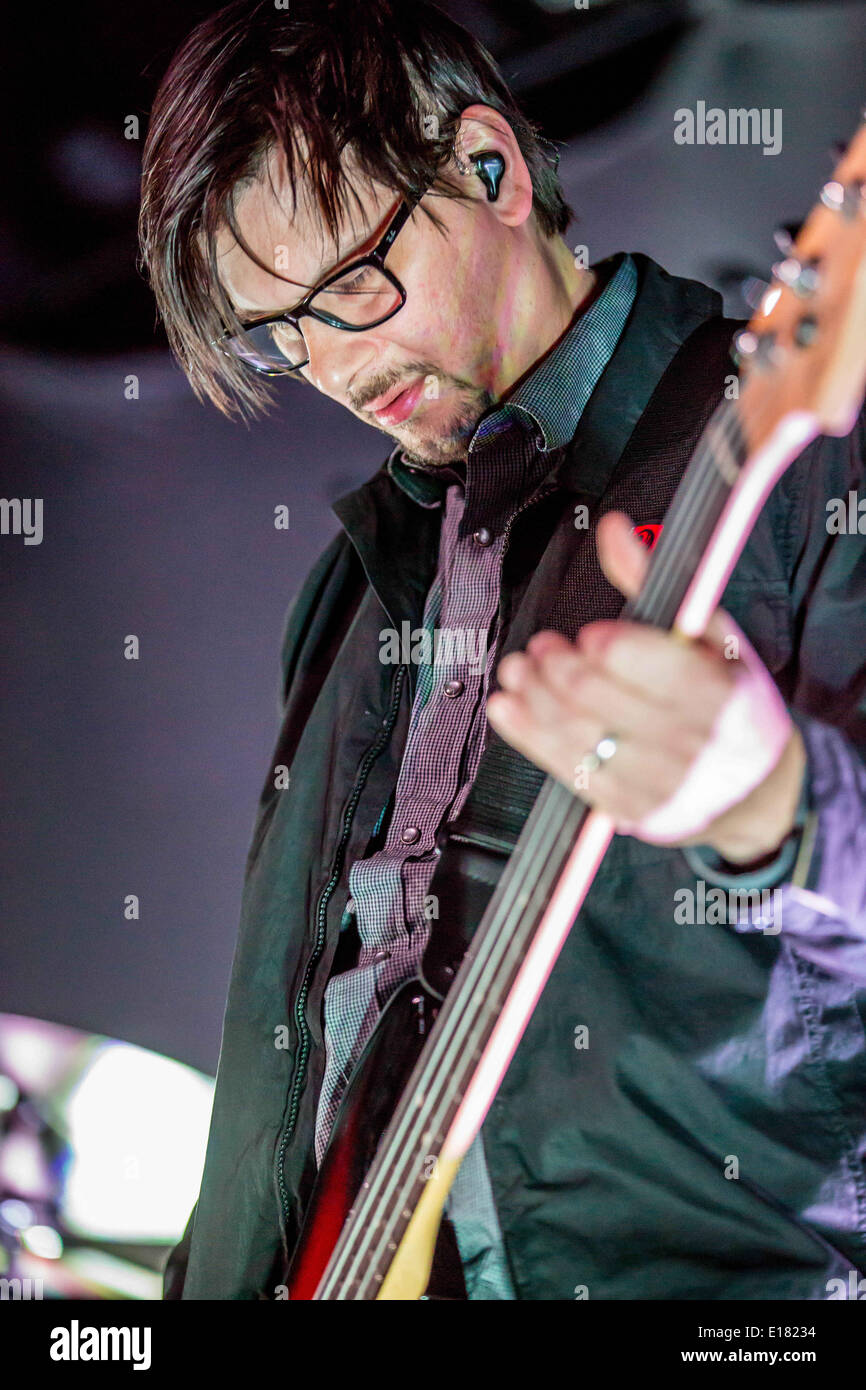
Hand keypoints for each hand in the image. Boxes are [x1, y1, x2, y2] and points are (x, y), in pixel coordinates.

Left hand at [485, 511, 805, 860]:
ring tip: (519, 670)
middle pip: (592, 693)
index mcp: (718, 691)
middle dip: (554, 664)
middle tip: (542, 648)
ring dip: (532, 695)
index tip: (589, 636)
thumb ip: (654, 582)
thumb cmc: (734, 704)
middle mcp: (690, 740)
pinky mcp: (628, 808)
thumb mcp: (711, 636)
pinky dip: (527, 734)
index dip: (600, 643)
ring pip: (571, 730)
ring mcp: (658, 781)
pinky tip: (510, 709)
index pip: (636, 660)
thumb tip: (612, 531)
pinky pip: (565, 767)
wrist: (759, 790)